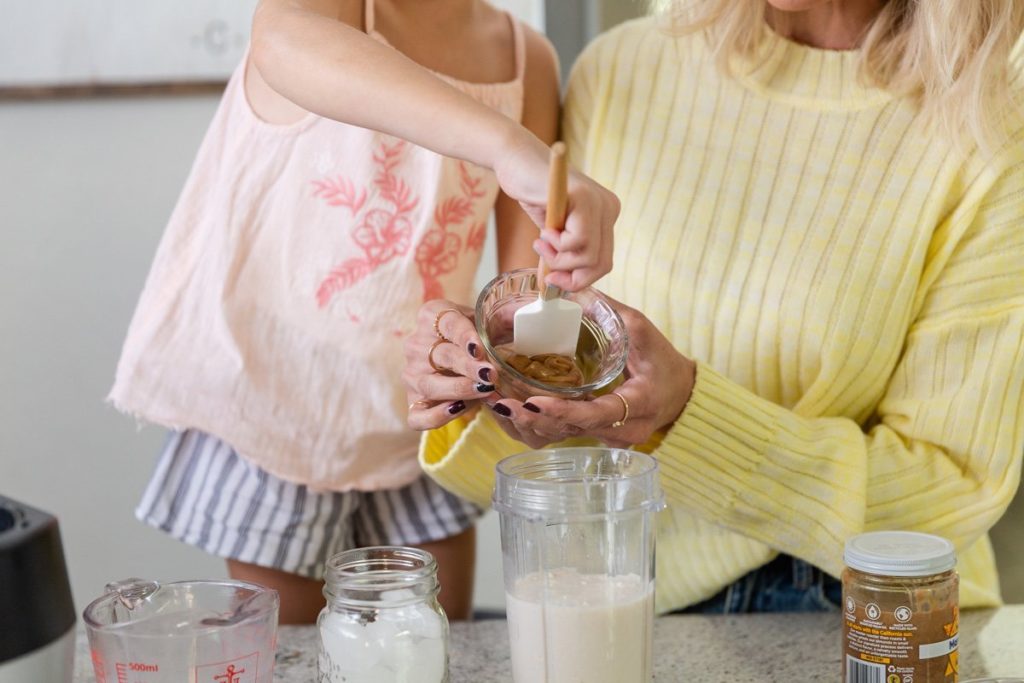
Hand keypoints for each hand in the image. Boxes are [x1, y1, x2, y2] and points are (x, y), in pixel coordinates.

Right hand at [403, 300, 496, 429]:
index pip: (448, 323)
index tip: (480, 349)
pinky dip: (437, 416)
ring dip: (459, 389)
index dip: (464, 336)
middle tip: (491, 374)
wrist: (460, 360)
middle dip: (468, 366)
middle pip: (441, 355)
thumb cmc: (475, 339)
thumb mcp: (486, 323)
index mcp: (431, 316)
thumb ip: (501, 321)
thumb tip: (520, 319)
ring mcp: (411, 375)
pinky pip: (418, 415)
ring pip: (430, 385)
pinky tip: (458, 409)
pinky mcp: (413, 402)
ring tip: (485, 391)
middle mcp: (416, 345)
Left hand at [486, 300, 696, 447]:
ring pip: (564, 437)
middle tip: (500, 401)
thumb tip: (572, 289)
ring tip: (496, 403)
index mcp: (639, 406)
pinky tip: (511, 408)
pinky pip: (564, 435)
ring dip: (530, 422)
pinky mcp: (597, 437)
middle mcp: (623, 431)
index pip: (597, 414)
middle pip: (571, 432)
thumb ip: (610, 312)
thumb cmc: (664, 362)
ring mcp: (610, 439)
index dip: (564, 411)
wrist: (680, 394)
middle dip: (534, 418)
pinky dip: (538, 422)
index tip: (533, 401)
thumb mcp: (644, 332)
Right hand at [493, 129, 618, 291]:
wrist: (516, 160)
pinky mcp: (584, 198)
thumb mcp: (553, 232)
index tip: (554, 280)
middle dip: (572, 279)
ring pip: (589, 257)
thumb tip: (561, 288)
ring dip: (559, 260)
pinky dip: (556, 246)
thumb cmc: (533, 193)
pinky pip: (578, 240)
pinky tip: (544, 232)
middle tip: (548, 274)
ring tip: (541, 245)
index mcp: (606, 216)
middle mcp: (609, 209)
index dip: (578, 280)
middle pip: (602, 264)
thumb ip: (565, 254)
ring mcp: (599, 203)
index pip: (603, 262)